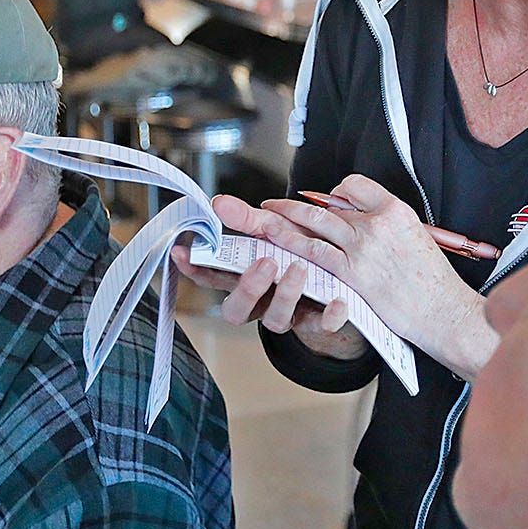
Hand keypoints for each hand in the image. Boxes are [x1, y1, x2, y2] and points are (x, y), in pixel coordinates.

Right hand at [172, 235, 367, 362]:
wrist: (343, 275)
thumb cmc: (300, 251)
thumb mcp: (275, 230)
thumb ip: (248, 219)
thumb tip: (218, 202)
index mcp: (245, 280)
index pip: (213, 279)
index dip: (196, 270)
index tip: (184, 253)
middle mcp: (262, 303)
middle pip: (239, 310)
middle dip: (248, 288)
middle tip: (266, 262)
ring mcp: (290, 315)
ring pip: (277, 319)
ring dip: (286, 295)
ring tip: (299, 267)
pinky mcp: (319, 322)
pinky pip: (322, 326)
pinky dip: (330, 316)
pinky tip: (339, 300)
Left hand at [225, 178, 496, 379]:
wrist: (443, 311)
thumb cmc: (432, 280)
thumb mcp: (416, 235)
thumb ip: (385, 222)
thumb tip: (356, 218)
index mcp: (394, 209)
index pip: (352, 185)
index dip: (333, 195)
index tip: (324, 205)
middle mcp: (376, 222)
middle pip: (323, 205)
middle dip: (289, 204)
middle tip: (266, 204)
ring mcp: (362, 247)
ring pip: (311, 225)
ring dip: (280, 220)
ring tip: (259, 217)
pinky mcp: (352, 273)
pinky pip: (313, 254)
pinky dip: (290, 247)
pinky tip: (273, 246)